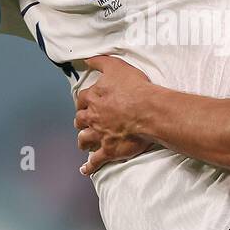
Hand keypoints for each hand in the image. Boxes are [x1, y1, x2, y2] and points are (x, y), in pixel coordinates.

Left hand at [74, 56, 154, 174]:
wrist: (149, 111)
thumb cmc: (135, 88)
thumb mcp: (116, 67)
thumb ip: (100, 62)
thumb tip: (87, 59)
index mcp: (93, 98)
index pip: (81, 99)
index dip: (83, 102)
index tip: (84, 103)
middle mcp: (92, 117)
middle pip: (80, 120)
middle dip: (81, 122)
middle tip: (85, 122)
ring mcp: (99, 135)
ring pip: (84, 140)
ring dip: (83, 141)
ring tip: (84, 143)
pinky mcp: (108, 150)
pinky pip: (95, 161)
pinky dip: (89, 166)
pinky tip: (85, 170)